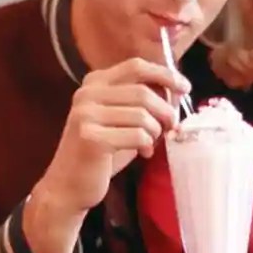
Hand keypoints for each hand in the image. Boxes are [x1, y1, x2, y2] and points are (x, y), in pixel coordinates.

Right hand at [34, 58, 187, 216]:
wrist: (68, 186)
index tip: (184, 87)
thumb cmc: (100, 153)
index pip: (136, 66)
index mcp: (94, 83)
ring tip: (150, 143)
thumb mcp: (119, 119)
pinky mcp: (92, 138)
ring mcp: (86, 115)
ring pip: (143, 115)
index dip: (164, 74)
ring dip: (155, 132)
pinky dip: (147, 145)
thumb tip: (176, 91)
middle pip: (143, 92)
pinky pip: (137, 135)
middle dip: (165, 111)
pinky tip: (143, 154)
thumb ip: (140, 102)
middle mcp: (87, 94)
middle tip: (171, 127)